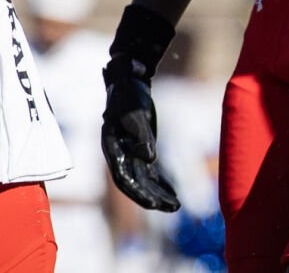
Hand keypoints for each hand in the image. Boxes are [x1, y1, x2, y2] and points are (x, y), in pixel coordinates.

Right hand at [101, 56, 179, 211]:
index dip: (138, 193)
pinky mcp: (140, 150)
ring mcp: (130, 154)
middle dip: (151, 198)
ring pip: (143, 181)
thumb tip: (149, 158)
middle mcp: (119, 155)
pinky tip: (173, 193)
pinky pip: (150, 173)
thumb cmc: (130, 97)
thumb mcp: (135, 115)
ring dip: (158, 193)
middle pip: (134, 184)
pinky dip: (161, 183)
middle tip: (171, 207)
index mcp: (112, 148)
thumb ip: (141, 137)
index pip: (123, 178)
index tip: (153, 203)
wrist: (129, 82)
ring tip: (176, 205)